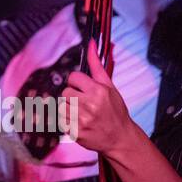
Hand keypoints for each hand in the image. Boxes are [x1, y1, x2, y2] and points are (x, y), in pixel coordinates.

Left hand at [60, 40, 136, 158]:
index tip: (84, 89)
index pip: (73, 77)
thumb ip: (96, 65)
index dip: (77, 83)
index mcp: (98, 91)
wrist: (121, 138)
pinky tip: (80, 123)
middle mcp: (90, 104)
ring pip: (61, 106)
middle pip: (65, 92)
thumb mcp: (109, 86)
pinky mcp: (76, 132)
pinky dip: (68, 122)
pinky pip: (61, 121)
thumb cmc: (115, 110)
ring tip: (83, 114)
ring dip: (69, 109)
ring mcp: (82, 120)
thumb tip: (91, 43)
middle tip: (85, 103)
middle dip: (73, 96)